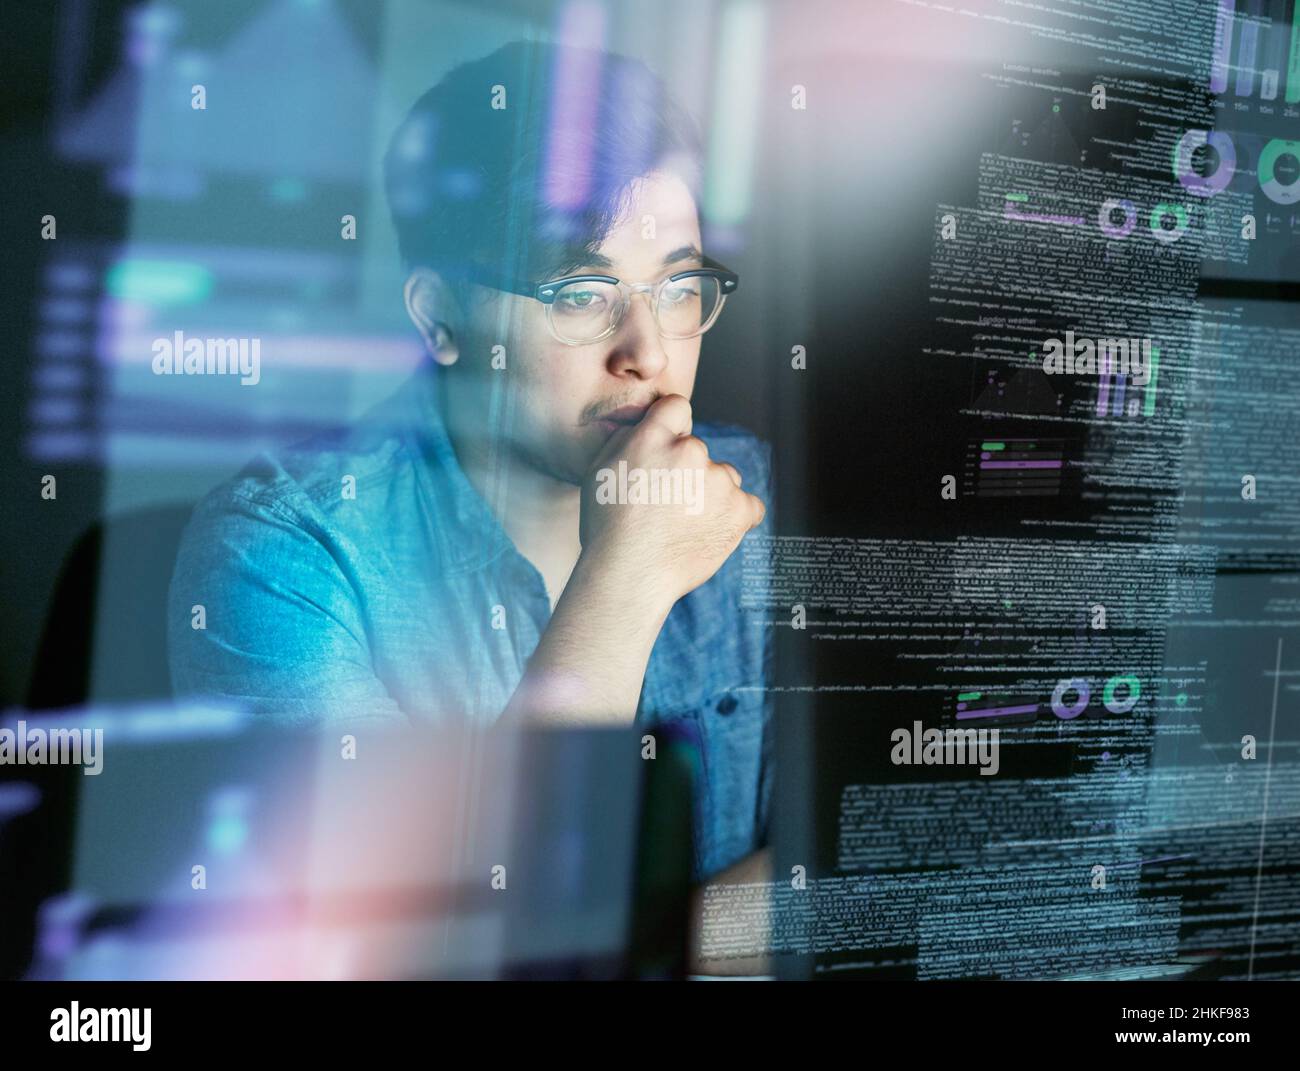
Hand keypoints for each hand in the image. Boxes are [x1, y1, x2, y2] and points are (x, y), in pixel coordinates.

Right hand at [579, 394, 765, 611]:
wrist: (629, 576)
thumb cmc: (607, 529)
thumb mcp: (599, 472)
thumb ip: (627, 439)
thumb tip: (648, 423)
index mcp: (654, 437)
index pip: (677, 408)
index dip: (672, 429)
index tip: (665, 454)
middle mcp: (690, 451)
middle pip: (699, 449)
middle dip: (687, 471)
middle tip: (665, 507)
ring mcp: (718, 481)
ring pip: (724, 477)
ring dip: (711, 494)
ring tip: (683, 526)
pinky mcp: (739, 510)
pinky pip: (749, 505)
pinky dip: (736, 517)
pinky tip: (710, 532)